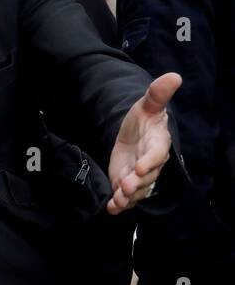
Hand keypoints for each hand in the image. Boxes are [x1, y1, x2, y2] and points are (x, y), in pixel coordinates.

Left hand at [106, 72, 181, 214]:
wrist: (134, 133)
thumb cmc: (143, 119)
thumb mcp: (147, 104)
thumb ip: (157, 94)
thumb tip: (172, 76)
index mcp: (158, 143)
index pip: (157, 154)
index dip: (150, 162)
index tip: (140, 167)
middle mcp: (151, 163)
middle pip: (147, 176)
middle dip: (137, 183)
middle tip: (126, 186)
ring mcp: (139, 175)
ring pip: (138, 190)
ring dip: (128, 197)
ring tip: (118, 201)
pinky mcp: (127, 183)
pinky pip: (126, 197)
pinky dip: (119, 204)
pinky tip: (111, 208)